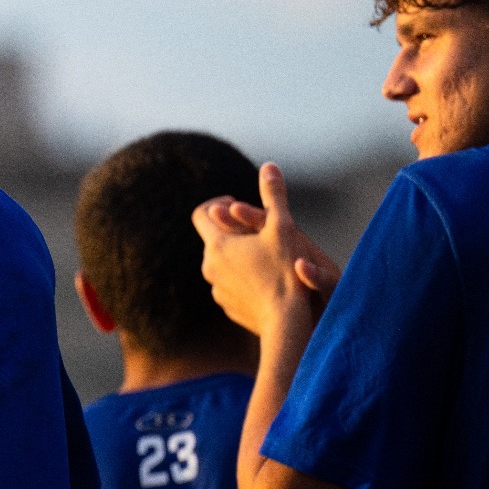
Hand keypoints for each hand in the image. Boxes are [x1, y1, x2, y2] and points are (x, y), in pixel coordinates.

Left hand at [192, 163, 339, 335]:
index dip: (217, 203)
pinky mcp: (227, 306)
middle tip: (258, 227)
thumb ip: (274, 196)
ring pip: (223, 263)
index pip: (201, 214)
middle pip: (214, 239)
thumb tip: (269, 165)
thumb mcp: (284, 229)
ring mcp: (217, 288)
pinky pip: (231, 284)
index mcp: (217, 245)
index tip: (236, 203)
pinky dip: (245, 276)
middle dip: (233, 229)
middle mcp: (210, 266)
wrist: (287, 323)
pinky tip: (267, 277)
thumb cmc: (286, 272)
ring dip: (239, 254)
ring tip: (265, 253)